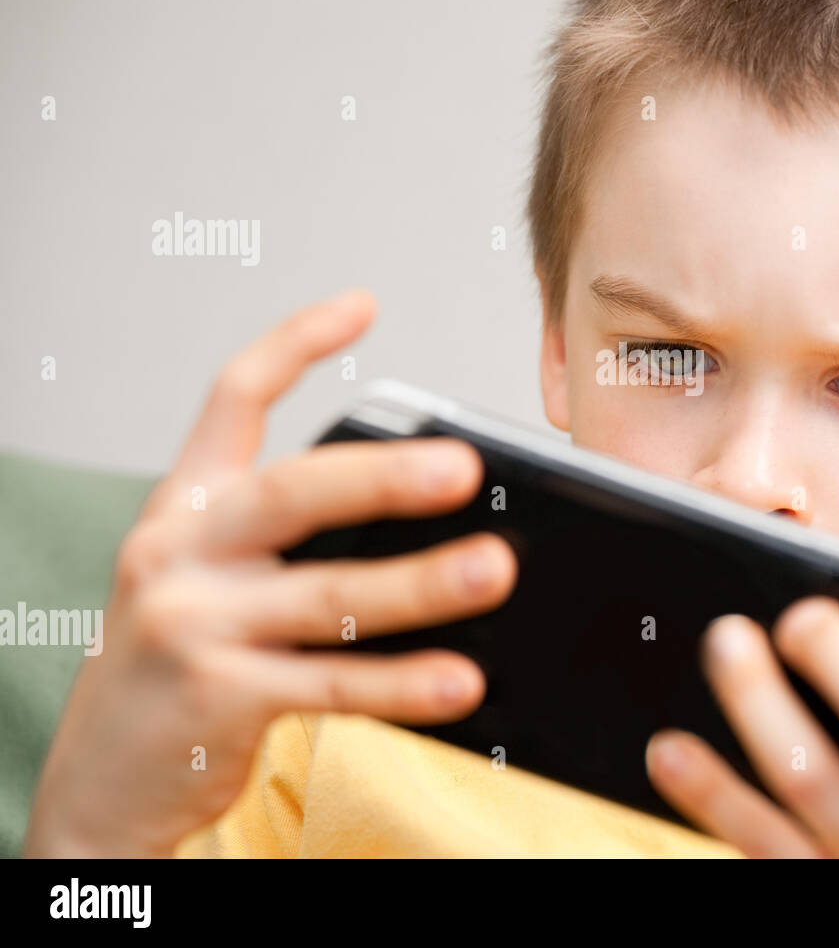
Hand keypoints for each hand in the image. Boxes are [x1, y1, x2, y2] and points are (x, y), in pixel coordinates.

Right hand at [23, 290, 516, 857]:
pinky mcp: (215, 699)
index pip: (233, 399)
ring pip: (328, 593)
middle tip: (464, 466)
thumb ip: (288, 545)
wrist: (99, 777)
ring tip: (494, 569)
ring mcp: (194, 625)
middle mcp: (181, 553)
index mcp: (186, 507)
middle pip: (294, 491)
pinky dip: (400, 683)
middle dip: (384, 476)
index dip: (295, 344)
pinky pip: (329, 683)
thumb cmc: (177, 664)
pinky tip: (457, 680)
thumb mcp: (206, 579)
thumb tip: (420, 523)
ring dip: (421, 583)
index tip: (362, 305)